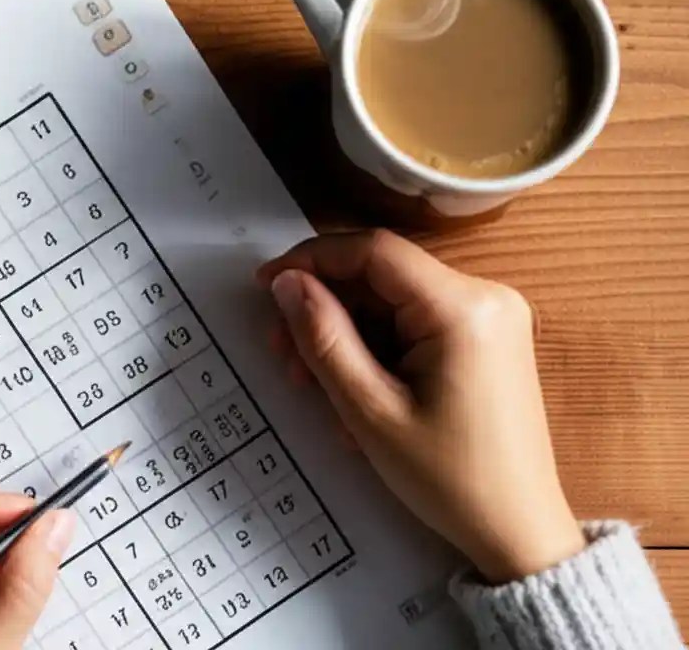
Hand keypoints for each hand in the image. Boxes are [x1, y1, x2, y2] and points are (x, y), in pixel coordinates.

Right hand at [257, 229, 584, 583]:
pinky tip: (351, 392)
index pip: (374, 252)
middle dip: (324, 310)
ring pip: (392, 303)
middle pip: (380, 277)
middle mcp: (485, 297)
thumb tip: (285, 283)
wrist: (518, 530)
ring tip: (312, 385)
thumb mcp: (370, 410)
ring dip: (344, 335)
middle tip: (281, 354)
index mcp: (463, 308)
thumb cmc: (449, 479)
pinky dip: (375, 350)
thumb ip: (323, 337)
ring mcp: (489, 318)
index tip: (264, 285)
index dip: (311, 259)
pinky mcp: (485, 340)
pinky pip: (414, 325)